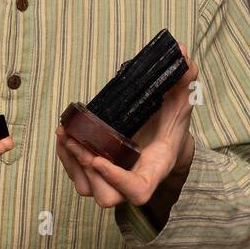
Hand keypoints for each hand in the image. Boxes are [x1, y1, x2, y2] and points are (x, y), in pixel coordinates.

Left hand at [55, 42, 197, 211]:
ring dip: (71, 163)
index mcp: (155, 168)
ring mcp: (114, 180)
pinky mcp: (99, 174)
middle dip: (86, 170)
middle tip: (76, 140)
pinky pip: (78, 177)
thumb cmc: (173, 122)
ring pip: (86, 188)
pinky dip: (66, 159)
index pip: (138, 190)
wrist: (165, 138)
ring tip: (65, 133)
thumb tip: (182, 52)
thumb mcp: (182, 100)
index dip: (117, 180)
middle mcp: (133, 180)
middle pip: (107, 196)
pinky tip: (64, 134)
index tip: (98, 159)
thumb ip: (185, 80)